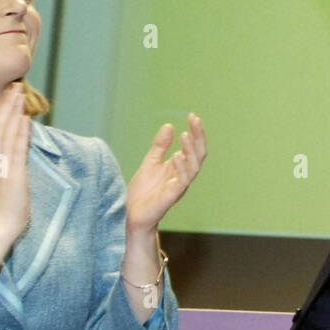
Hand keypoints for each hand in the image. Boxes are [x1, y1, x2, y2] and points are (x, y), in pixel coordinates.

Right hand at [0, 83, 30, 242]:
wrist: (2, 224)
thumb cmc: (7, 203)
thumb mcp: (7, 177)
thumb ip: (10, 161)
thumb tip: (18, 144)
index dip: (2, 110)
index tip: (9, 93)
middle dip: (7, 104)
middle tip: (15, 85)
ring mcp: (3, 165)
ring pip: (6, 132)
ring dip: (13, 112)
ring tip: (19, 94)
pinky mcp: (13, 173)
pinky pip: (16, 149)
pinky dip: (20, 132)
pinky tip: (24, 119)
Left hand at [125, 114, 206, 232]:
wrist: (131, 214)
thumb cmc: (142, 192)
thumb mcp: (150, 162)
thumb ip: (160, 146)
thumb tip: (170, 125)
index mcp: (180, 167)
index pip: (194, 147)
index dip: (195, 132)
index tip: (192, 116)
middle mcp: (183, 176)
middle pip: (199, 154)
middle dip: (198, 137)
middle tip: (194, 120)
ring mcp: (179, 186)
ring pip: (194, 167)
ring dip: (191, 151)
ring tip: (185, 135)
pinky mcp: (171, 196)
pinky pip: (182, 181)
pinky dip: (182, 168)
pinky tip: (176, 155)